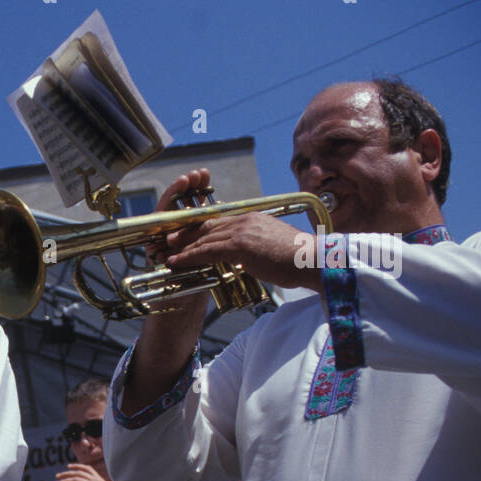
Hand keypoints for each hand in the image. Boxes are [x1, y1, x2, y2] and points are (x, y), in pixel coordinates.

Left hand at [166, 212, 320, 290]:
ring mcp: (242, 231)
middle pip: (207, 227)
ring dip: (183, 247)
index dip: (199, 229)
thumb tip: (245, 257)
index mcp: (252, 219)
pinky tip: (177, 262)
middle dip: (185, 235)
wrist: (313, 261)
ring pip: (204, 239)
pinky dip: (189, 257)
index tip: (184, 235)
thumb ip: (254, 247)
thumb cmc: (297, 261)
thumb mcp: (271, 247)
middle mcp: (245, 220)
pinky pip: (207, 251)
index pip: (219, 222)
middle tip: (168, 241)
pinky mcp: (240, 245)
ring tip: (167, 254)